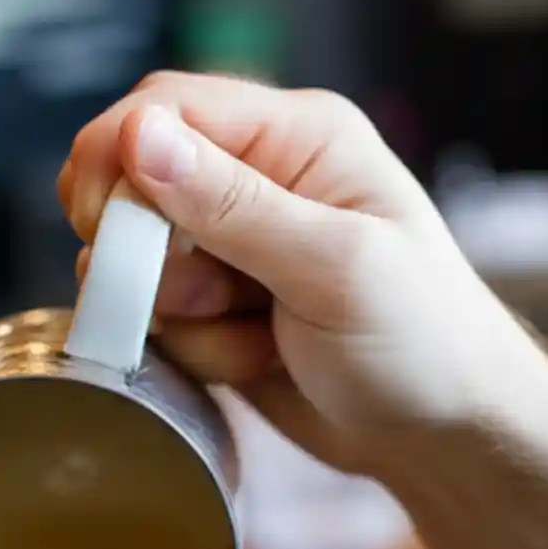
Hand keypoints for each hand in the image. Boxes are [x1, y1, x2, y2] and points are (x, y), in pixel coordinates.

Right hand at [58, 72, 547, 473]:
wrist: (441, 441)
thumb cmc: (422, 343)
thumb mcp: (333, 267)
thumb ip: (230, 204)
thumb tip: (137, 136)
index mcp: (296, 137)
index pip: (165, 107)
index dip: (117, 157)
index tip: (106, 224)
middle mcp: (254, 178)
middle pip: (131, 177)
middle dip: (138, 245)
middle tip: (184, 294)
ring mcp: (228, 245)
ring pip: (133, 257)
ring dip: (176, 309)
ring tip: (256, 335)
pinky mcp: (211, 304)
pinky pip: (152, 313)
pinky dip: (191, 347)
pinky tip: (258, 359)